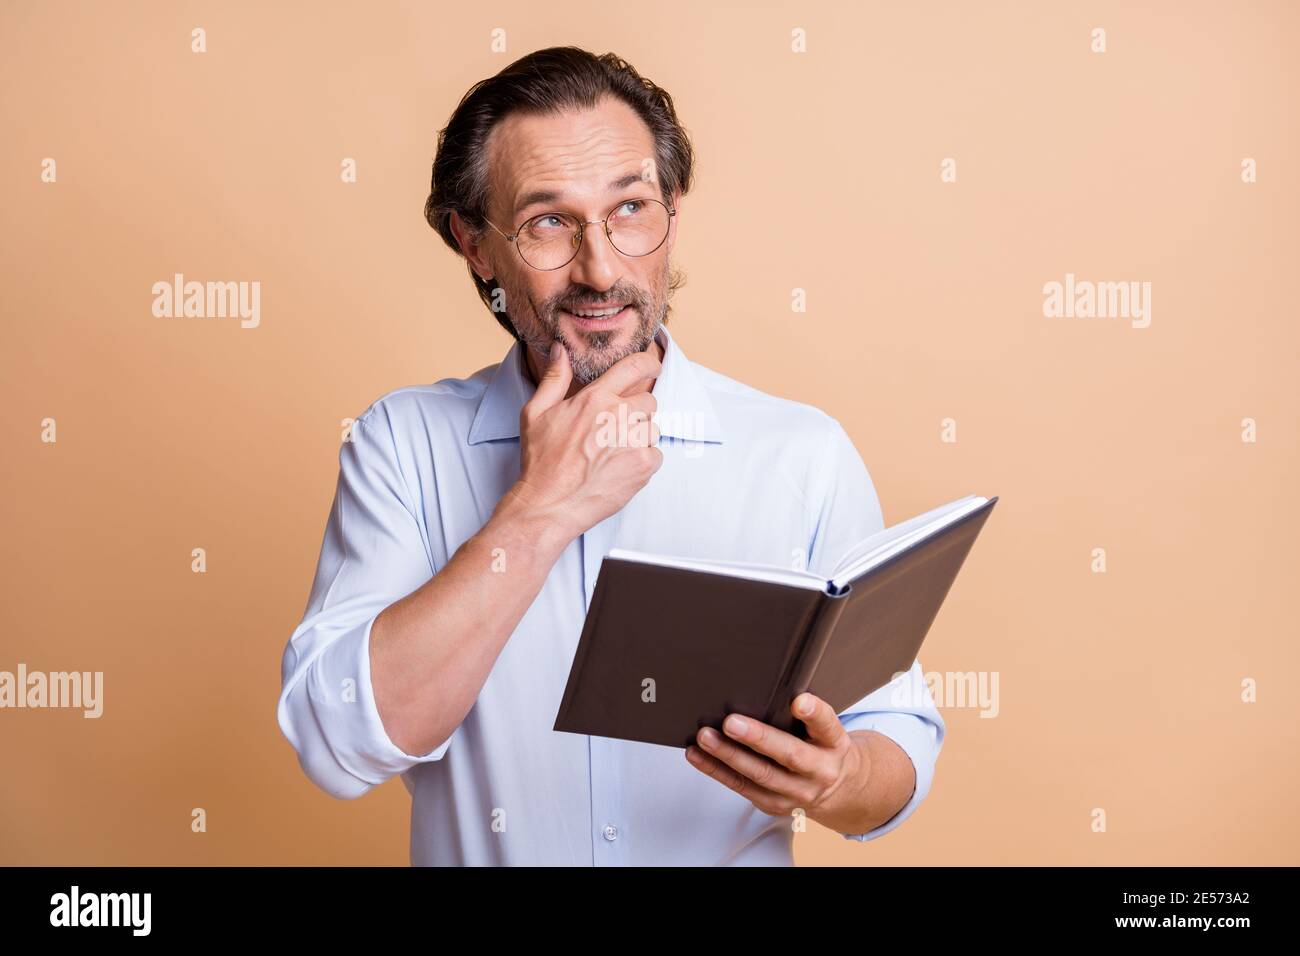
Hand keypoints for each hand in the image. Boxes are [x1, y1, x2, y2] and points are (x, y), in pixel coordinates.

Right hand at [506, 341, 663, 541]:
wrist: (548, 504)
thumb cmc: (540, 460)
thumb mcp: (535, 413)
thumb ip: (554, 378)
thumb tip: (561, 349)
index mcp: (594, 398)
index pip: (633, 368)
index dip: (648, 363)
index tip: (654, 365)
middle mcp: (617, 416)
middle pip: (649, 402)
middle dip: (636, 413)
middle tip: (615, 431)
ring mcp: (633, 441)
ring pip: (653, 429)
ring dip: (640, 438)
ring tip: (614, 453)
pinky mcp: (643, 466)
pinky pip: (656, 455)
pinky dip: (643, 461)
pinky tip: (619, 469)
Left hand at [684, 693, 878, 834]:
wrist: (838, 789)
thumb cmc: (821, 747)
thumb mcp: (825, 729)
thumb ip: (803, 713)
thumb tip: (762, 688)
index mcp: (834, 743)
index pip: (826, 725)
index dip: (813, 713)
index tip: (799, 701)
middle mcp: (819, 771)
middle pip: (789, 754)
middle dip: (757, 738)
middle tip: (730, 722)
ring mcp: (797, 792)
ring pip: (760, 774)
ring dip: (728, 755)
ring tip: (705, 736)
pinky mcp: (775, 804)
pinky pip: (742, 787)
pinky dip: (717, 770)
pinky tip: (698, 755)